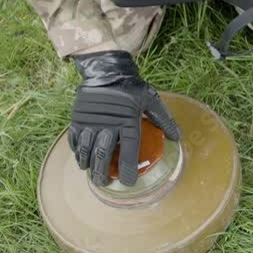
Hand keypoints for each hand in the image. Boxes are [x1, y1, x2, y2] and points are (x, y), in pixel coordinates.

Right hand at [68, 51, 179, 185]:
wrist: (107, 69)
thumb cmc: (131, 86)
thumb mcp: (151, 100)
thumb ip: (163, 119)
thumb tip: (177, 136)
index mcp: (128, 122)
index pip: (129, 152)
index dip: (129, 169)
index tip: (129, 182)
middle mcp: (108, 125)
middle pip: (103, 155)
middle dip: (102, 173)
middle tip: (105, 183)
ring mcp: (91, 122)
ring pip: (87, 150)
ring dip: (88, 165)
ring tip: (92, 174)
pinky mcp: (78, 118)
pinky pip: (75, 139)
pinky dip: (77, 151)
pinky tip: (81, 159)